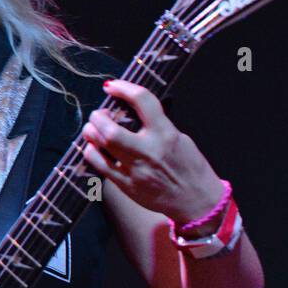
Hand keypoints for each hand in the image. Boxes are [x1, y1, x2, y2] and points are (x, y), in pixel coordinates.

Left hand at [80, 78, 225, 225]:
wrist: (197, 201)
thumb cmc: (191, 169)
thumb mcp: (180, 138)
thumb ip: (157, 125)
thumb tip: (133, 111)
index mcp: (166, 134)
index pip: (142, 101)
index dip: (124, 88)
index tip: (113, 86)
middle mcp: (149, 151)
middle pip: (110, 129)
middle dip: (98, 116)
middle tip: (99, 114)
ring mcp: (135, 170)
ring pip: (100, 146)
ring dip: (91, 133)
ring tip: (92, 129)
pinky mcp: (127, 185)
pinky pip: (99, 166)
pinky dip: (92, 153)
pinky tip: (94, 149)